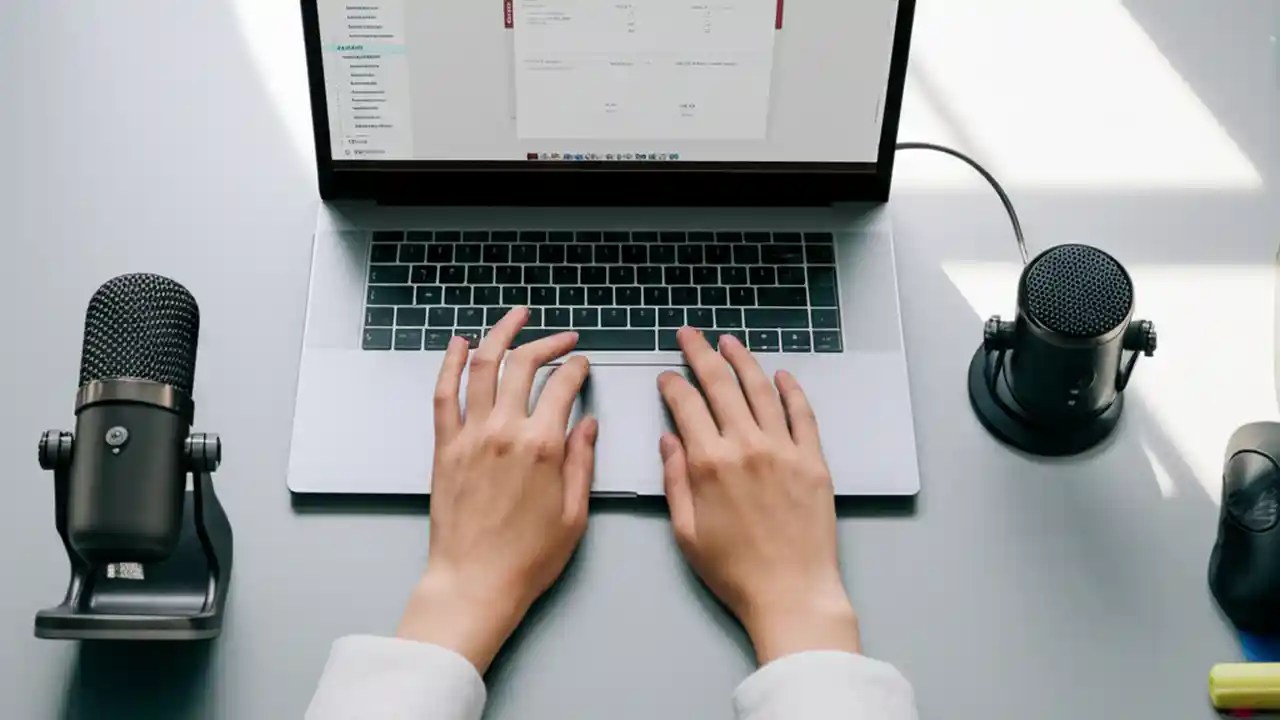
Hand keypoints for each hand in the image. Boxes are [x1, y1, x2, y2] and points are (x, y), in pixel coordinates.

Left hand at [397, 308, 596, 672]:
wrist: (474, 582)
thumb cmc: (528, 558)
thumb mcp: (575, 513)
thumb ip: (582, 461)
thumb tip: (588, 424)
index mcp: (543, 447)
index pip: (563, 386)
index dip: (577, 368)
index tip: (583, 365)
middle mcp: (505, 431)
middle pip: (525, 365)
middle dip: (548, 343)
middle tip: (563, 338)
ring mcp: (470, 435)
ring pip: (482, 366)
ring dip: (500, 334)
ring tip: (515, 317)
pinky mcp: (445, 447)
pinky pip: (444, 394)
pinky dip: (450, 363)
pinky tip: (459, 345)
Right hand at [658, 328, 858, 664]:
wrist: (792, 594)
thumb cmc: (735, 571)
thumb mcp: (686, 531)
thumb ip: (675, 481)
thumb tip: (669, 441)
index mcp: (709, 464)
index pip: (685, 406)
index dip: (672, 386)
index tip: (665, 376)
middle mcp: (747, 447)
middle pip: (720, 385)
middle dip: (701, 355)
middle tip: (690, 335)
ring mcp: (784, 450)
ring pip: (761, 390)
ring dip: (743, 360)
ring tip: (730, 341)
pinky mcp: (813, 461)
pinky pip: (802, 414)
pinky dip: (791, 390)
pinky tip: (781, 375)